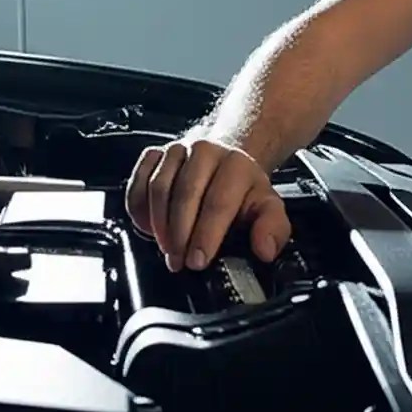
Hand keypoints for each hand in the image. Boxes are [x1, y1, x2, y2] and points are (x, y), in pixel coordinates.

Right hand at [126, 137, 289, 271]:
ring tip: (167, 248)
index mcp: (236, 164)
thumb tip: (266, 250)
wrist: (225, 163)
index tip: (198, 261)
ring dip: (158, 225)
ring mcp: (176, 150)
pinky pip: (137, 183)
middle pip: (184, 195)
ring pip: (158, 188)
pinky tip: (149, 228)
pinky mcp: (154, 155)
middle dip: (179, 235)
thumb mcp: (267, 210)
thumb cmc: (242, 192)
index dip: (205, 235)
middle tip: (179, 261)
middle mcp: (205, 151)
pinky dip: (138, 209)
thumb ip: (273, 230)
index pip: (218, 202)